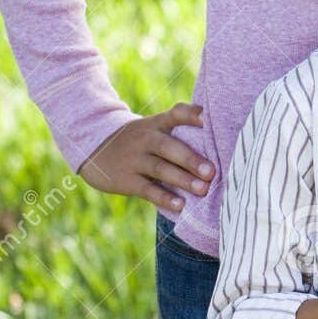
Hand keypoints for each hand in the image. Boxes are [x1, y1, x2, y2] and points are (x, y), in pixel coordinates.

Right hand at [78, 102, 213, 211]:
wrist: (95, 149)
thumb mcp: (154, 128)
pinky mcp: (126, 180)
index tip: (207, 119)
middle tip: (212, 171)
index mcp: (157, 124)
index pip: (176, 114)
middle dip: (191, 159)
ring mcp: (135, 159)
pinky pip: (147, 189)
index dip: (192, 115)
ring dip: (182, 180)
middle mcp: (146, 139)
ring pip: (160, 169)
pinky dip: (164, 198)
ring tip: (203, 190)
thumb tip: (222, 146)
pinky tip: (180, 205)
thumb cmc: (140, 141)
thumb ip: (181, 132)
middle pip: (169, 147)